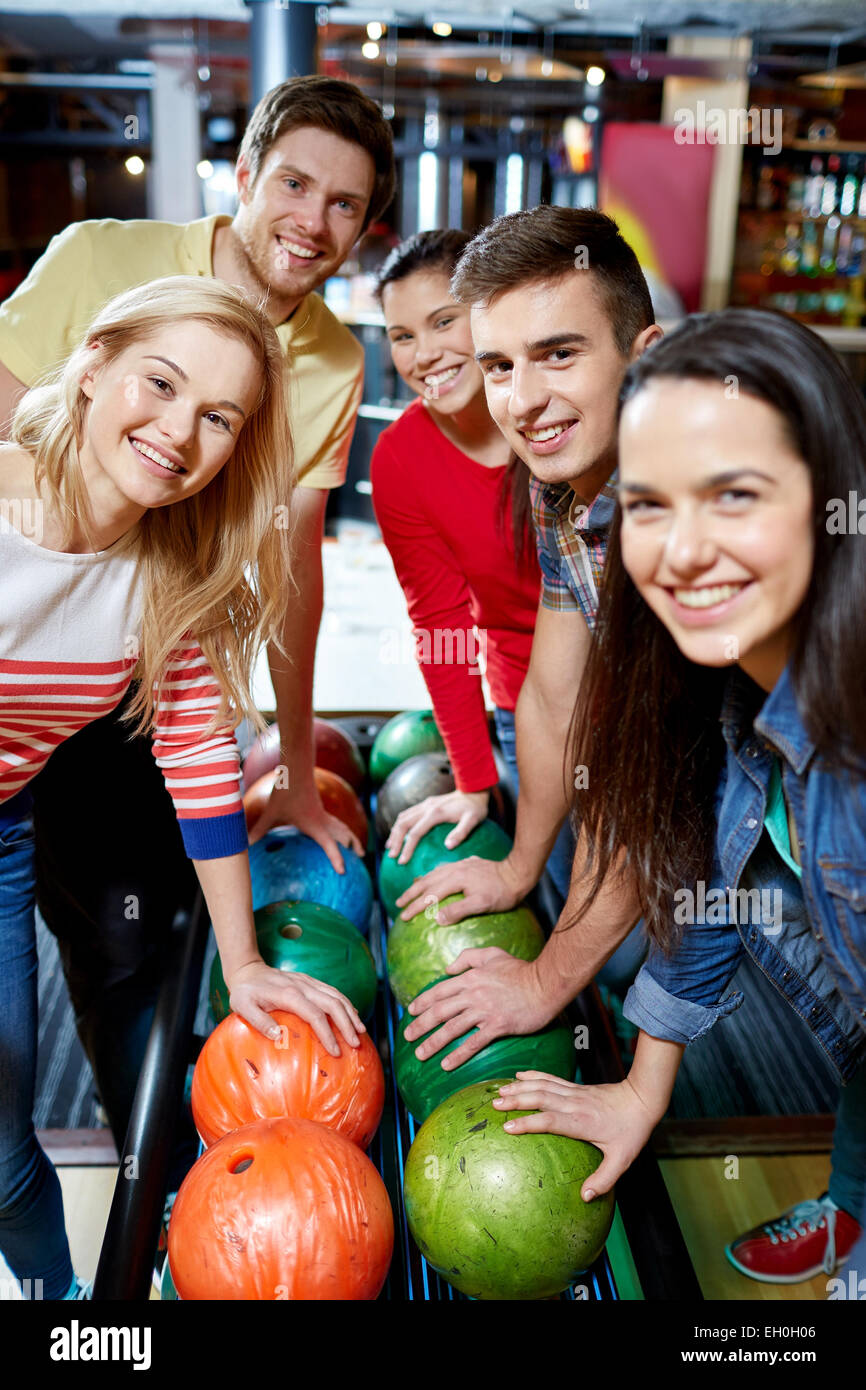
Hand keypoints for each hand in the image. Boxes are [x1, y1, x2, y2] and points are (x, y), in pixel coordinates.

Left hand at [226, 958, 364, 1054]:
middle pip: (332, 1004)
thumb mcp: (243, 1007)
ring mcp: (308, 982)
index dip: (327, 1034)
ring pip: (336, 995)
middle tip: (355, 1044)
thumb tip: (279, 1036)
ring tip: (361, 1031)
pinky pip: (332, 991)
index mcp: (289, 994)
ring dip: (350, 1013)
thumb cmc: (245, 993)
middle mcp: (303, 986)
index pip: (315, 1015)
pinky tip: (352, 1015)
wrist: (248, 971)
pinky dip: (345, 1003)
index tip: (335, 1051)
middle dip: (347, 1024)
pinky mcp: (310, 981)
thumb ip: (259, 1021)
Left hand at [247, 781, 362, 870]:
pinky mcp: (321, 809)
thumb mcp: (271, 814)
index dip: (337, 858)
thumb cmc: (284, 792)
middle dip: (354, 846)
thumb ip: (259, 830)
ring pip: (343, 827)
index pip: (329, 845)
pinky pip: (336, 823)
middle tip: (362, 857)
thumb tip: (244, 844)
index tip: (343, 871)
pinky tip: (339, 834)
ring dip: (351, 837)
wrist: (295, 770)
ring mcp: (324, 814)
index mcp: (314, 825)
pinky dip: (342, 831)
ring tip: (358, 848)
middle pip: (344, 835)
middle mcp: (323, 820)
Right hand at [386, 790, 488, 864]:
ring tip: (390, 847)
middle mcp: (426, 807)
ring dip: (394, 832)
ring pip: (402, 818)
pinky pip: (407, 813)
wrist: (474, 788)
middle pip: (403, 824)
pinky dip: (399, 824)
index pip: (415, 833)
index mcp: (435, 813)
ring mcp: (425, 804)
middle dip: (395, 840)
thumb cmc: (475, 807)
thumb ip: (461, 833)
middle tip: (391, 856)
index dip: (407, 848)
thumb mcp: (473, 820)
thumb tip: (448, 846)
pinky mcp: (426, 803)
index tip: (402, 861)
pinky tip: (399, 833)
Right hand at [394, 852, 526, 921]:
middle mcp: (453, 869)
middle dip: (410, 894)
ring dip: (418, 884)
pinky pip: (442, 869)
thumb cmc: (502, 893)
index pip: (429, 895)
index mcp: (455, 879)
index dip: (415, 907)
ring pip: (432, 874)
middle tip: (397, 904)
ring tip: (409, 892)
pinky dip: (431, 875)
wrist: (518, 873)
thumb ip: (458, 911)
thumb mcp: (481, 904)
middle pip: (426, 882)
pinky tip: (431, 879)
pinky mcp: (466, 864)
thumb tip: (437, 919)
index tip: (403, 917)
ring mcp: (459, 865)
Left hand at [403, 949, 551, 1067]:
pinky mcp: (497, 1025)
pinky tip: (446, 1064)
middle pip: (440, 1011)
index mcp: (470, 977)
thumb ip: (468, 957)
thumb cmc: (520, 969)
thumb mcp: (492, 954)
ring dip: (433, 1043)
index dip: (423, 1002)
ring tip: (420, 1054)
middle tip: (407, 1036)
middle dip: (421, 1025)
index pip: (439, 990)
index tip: (411, 1012)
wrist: (545, 984)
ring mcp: (484, 1010)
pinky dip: (458, 1055)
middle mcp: (473, 994)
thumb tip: (448, 967)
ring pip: (452, 1028)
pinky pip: (473, 1043)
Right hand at [492, 1072, 659, 1199]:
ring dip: (520, 1087)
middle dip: (516, 1099)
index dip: (527, 1122)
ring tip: (499, 1090)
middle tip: (494, 1104)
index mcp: (581, 1123)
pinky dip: (533, 1075)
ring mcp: (574, 1093)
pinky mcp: (575, 1087)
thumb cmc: (631, 1131)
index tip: (507, 1127)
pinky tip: (519, 1075)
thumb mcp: (622, 1159)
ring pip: (542, 1086)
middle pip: (540, 1098)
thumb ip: (603, 1179)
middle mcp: (574, 1105)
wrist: (641, 1099)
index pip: (549, 1120)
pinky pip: (551, 1079)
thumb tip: (585, 1197)